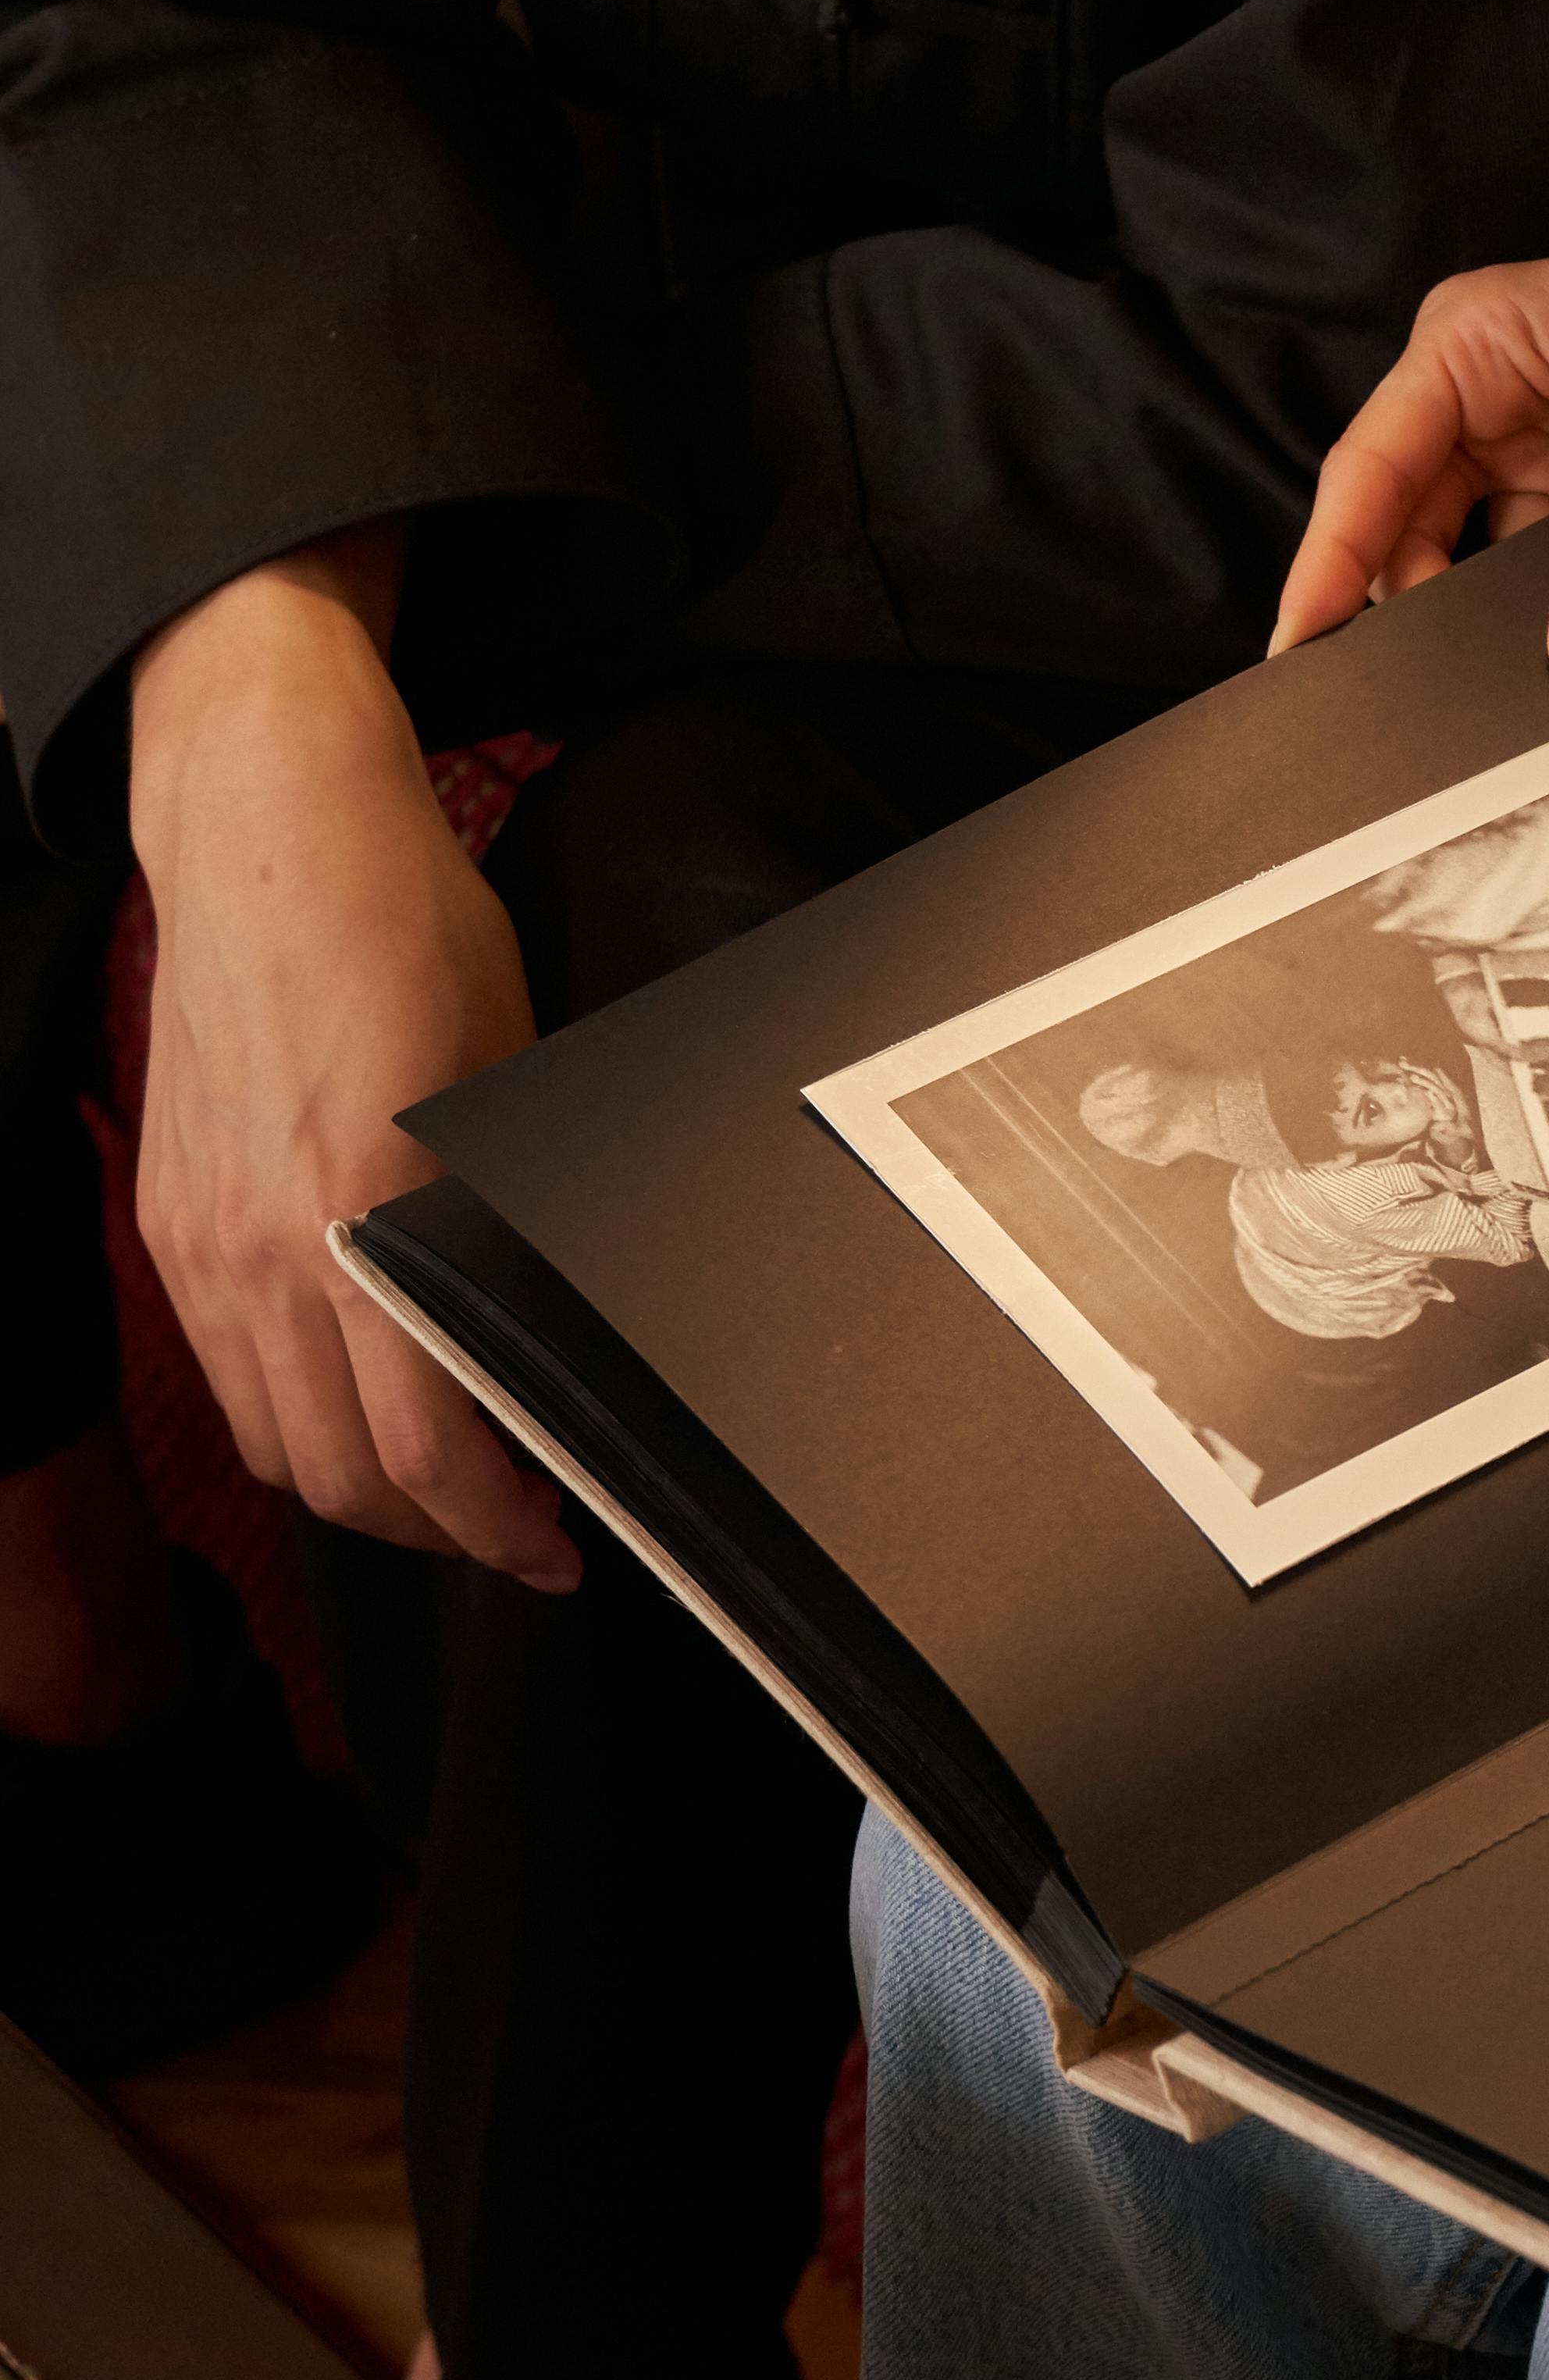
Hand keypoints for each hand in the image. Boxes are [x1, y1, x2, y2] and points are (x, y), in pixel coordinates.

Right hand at [129, 543, 577, 1591]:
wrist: (270, 830)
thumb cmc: (408, 927)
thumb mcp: (511, 1078)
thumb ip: (509, 1221)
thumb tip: (550, 1334)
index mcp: (366, 1215)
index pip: (425, 1451)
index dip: (496, 1530)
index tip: (551, 1549)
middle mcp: (265, 1248)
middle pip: (338, 1480)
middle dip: (435, 1534)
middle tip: (511, 1529)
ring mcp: (201, 1240)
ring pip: (272, 1444)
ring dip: (358, 1490)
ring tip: (439, 1482)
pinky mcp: (166, 1219)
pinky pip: (223, 1372)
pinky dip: (292, 1416)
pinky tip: (355, 1397)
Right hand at [1267, 212, 1548, 688]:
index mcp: (1479, 342)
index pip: (1372, 465)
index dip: (1330, 564)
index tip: (1299, 649)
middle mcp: (1501, 401)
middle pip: (1414, 531)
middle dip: (1411, 612)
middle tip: (1395, 707)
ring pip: (1492, 572)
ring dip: (1513, 627)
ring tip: (1515, 690)